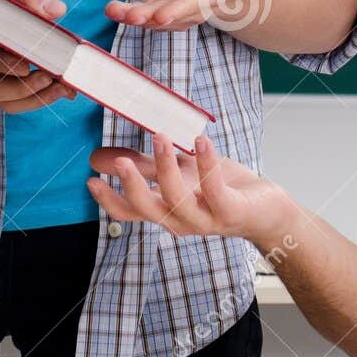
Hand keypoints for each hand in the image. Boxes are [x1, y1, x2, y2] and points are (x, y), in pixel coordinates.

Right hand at [0, 0, 77, 113]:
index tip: (26, 66)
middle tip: (52, 78)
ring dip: (33, 99)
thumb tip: (57, 10)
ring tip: (62, 89)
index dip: (1, 63)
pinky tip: (60, 88)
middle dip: (24, 88)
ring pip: (3, 99)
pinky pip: (12, 98)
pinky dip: (36, 98)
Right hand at [87, 133, 295, 252]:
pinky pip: (215, 189)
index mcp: (166, 212)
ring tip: (160, 136)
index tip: (90, 180)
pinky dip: (206, 164)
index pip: (131, 212)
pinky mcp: (230, 211)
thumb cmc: (220, 188)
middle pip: (149, 210)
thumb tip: (99, 159)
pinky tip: (200, 140)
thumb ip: (144, 166)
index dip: (109, 200)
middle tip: (119, 162)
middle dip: (132, 187)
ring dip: (166, 168)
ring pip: (178, 200)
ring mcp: (206, 219)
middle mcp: (181, 220)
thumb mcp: (178, 172)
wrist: (265, 207)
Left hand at [104, 0, 262, 31]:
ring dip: (133, 16)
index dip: (178, 9)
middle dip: (152, 17)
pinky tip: (111, 8)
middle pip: (170, 15)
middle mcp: (190, 9)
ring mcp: (173, 13)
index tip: (162, 15)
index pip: (193, 2)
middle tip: (134, 17)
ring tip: (115, 11)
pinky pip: (140, 14)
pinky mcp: (156, 9)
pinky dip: (124, 12)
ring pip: (152, 18)